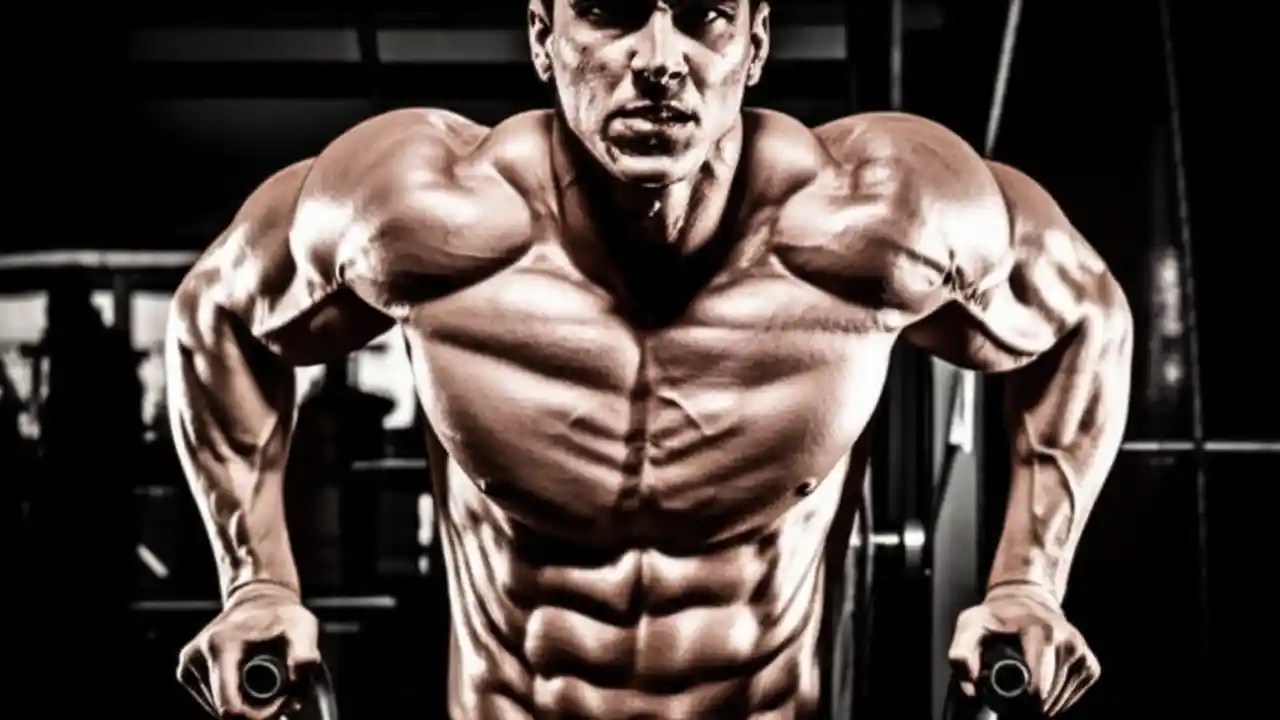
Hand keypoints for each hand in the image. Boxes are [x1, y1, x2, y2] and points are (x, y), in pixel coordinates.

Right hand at [176, 582, 320, 718]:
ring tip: (271, 684)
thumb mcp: (301, 629)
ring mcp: (188, 664)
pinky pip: (213, 700)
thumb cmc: (282, 616)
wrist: (259, 601)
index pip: (230, 707)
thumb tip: (303, 670)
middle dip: (257, 712)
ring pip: (218, 708)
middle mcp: (196, 656)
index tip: (284, 703)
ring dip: (246, 707)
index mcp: (220, 645)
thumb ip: (305, 651)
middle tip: (285, 697)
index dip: (258, 716)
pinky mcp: (187, 671)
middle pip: (224, 710)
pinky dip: (235, 700)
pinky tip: (252, 683)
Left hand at [948, 583, 1100, 716]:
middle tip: (1011, 690)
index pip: (1037, 690)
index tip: (1005, 699)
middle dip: (1028, 704)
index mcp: (1042, 633)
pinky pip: (1072, 696)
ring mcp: (1082, 654)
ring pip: (1061, 701)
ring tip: (1025, 685)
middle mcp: (1068, 642)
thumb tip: (970, 690)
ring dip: (1043, 702)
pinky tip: (1042, 683)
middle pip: (1048, 699)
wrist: (1026, 598)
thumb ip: (961, 653)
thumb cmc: (997, 615)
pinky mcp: (1090, 664)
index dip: (1018, 704)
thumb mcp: (971, 625)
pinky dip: (1057, 698)